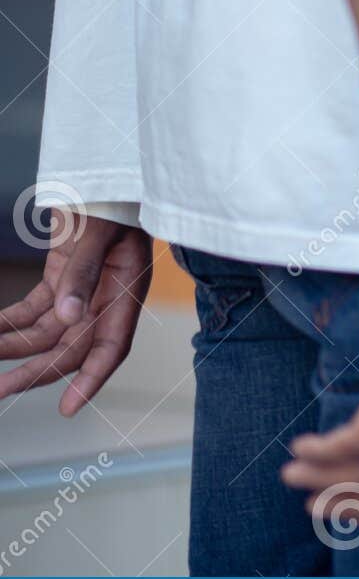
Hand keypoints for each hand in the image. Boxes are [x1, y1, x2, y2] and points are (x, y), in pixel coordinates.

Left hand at [0, 214, 152, 413]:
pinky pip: (31, 312)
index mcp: (127, 291)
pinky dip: (9, 323)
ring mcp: (81, 289)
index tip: (66, 407)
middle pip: (70, 348)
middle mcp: (105, 298)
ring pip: (46, 334)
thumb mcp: (99, 232)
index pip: (112, 346)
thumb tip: (66, 318)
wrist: (102, 171)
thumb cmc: (109, 197)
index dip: (91, 379)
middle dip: (33, 371)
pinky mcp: (59, 278)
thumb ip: (83, 274)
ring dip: (13, 349)